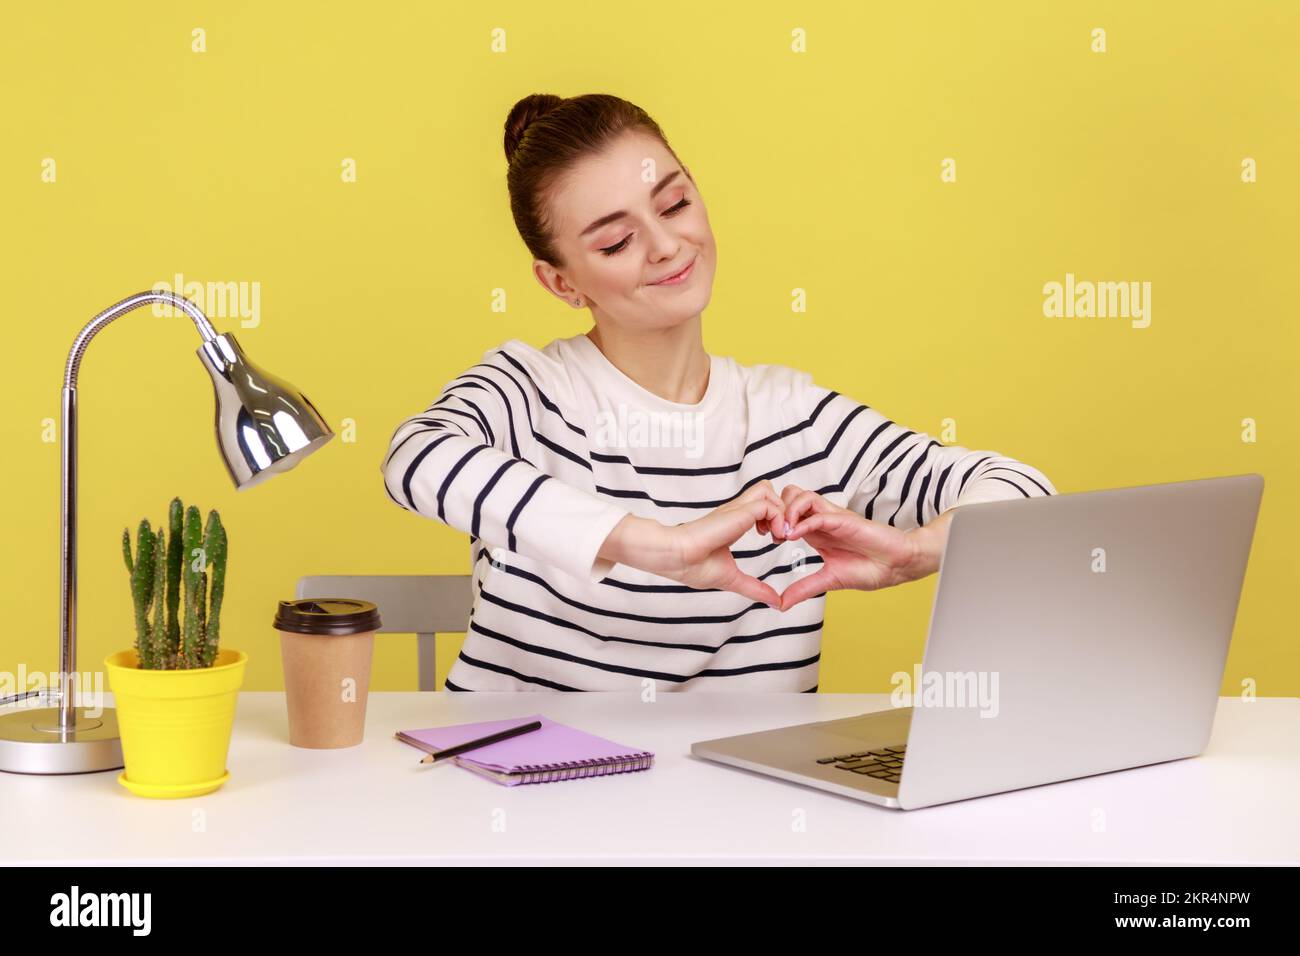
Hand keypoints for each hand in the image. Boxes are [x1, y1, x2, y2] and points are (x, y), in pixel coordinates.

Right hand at [600, 480, 785, 608]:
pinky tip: (772, 537)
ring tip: (776, 535)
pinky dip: (779, 519)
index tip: (775, 539)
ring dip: (782, 512)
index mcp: (733, 522)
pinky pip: (769, 504)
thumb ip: (754, 588)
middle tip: (779, 535)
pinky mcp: (738, 512)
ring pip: (770, 490)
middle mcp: (736, 512)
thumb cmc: (693, 567)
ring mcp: (736, 510)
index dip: (776, 518)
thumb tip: (775, 603)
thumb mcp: (732, 578)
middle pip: (767, 490)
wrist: (675, 558)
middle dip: (783, 509)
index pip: (761, 504)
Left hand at [772, 484, 949, 610]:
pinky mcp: (846, 520)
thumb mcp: (828, 580)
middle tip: (772, 533)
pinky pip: (821, 513)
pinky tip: (795, 535)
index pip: (787, 512)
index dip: (773, 520)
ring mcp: (834, 518)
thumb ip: (804, 588)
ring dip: (788, 512)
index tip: (767, 538)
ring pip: (803, 497)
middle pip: (790, 496)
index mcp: (816, 532)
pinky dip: (804, 521)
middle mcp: (822, 521)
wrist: (898, 566)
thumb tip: (781, 604)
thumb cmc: (870, 569)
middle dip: (776, 510)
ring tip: (783, 533)